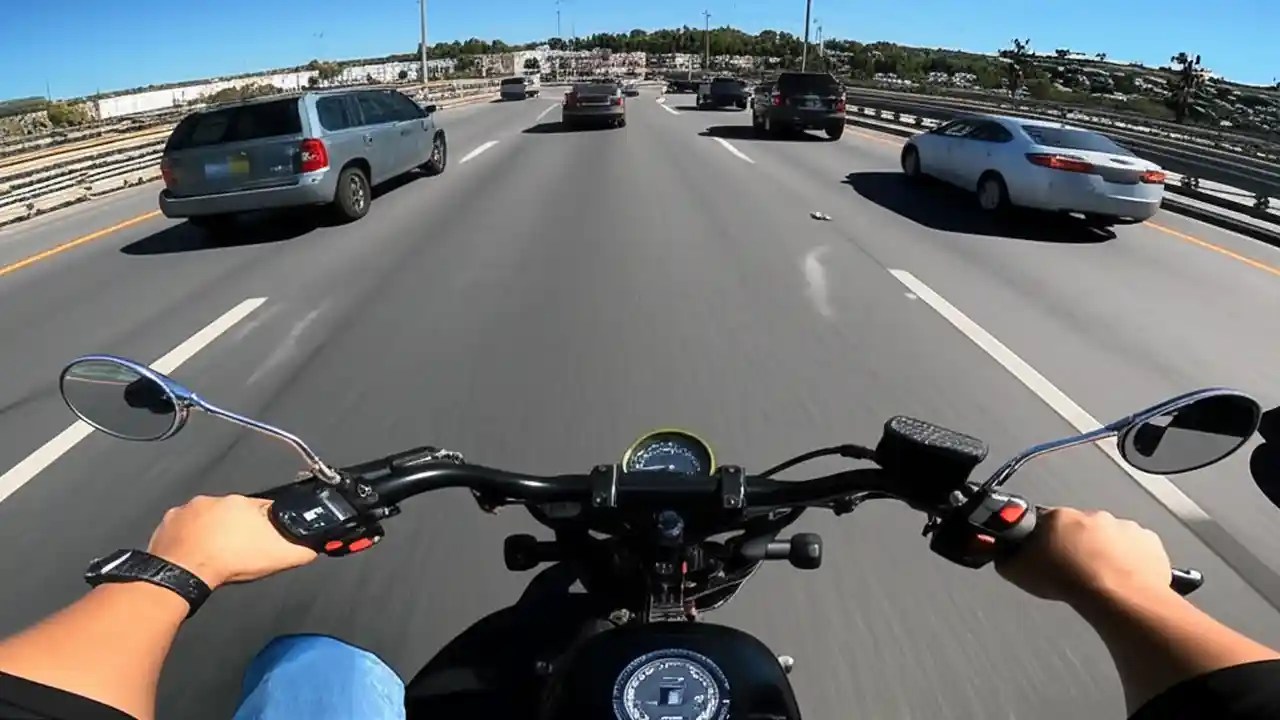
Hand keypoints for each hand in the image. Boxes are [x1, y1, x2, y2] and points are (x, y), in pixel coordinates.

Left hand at [146, 495, 316, 589]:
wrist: (184, 573)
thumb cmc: (228, 562)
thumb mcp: (278, 559)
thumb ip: (302, 551)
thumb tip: (313, 548)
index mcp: (244, 503)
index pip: (265, 509)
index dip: (268, 524)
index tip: (264, 539)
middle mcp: (217, 499)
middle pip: (235, 512)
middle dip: (238, 528)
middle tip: (239, 550)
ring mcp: (190, 509)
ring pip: (208, 517)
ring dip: (213, 531)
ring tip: (215, 554)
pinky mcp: (170, 520)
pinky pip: (184, 526)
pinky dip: (189, 537)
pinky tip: (196, 553)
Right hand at [995, 507, 1172, 606]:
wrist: (1116, 598)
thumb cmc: (1069, 582)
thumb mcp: (1018, 573)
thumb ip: (1007, 559)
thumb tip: (1003, 555)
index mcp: (1059, 517)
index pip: (1044, 520)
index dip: (1043, 538)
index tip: (1044, 554)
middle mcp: (1092, 516)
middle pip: (1079, 528)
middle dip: (1076, 544)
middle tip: (1072, 571)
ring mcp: (1123, 527)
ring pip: (1110, 537)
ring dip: (1104, 552)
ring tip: (1100, 580)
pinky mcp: (1148, 542)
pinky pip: (1136, 549)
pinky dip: (1131, 561)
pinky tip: (1123, 579)